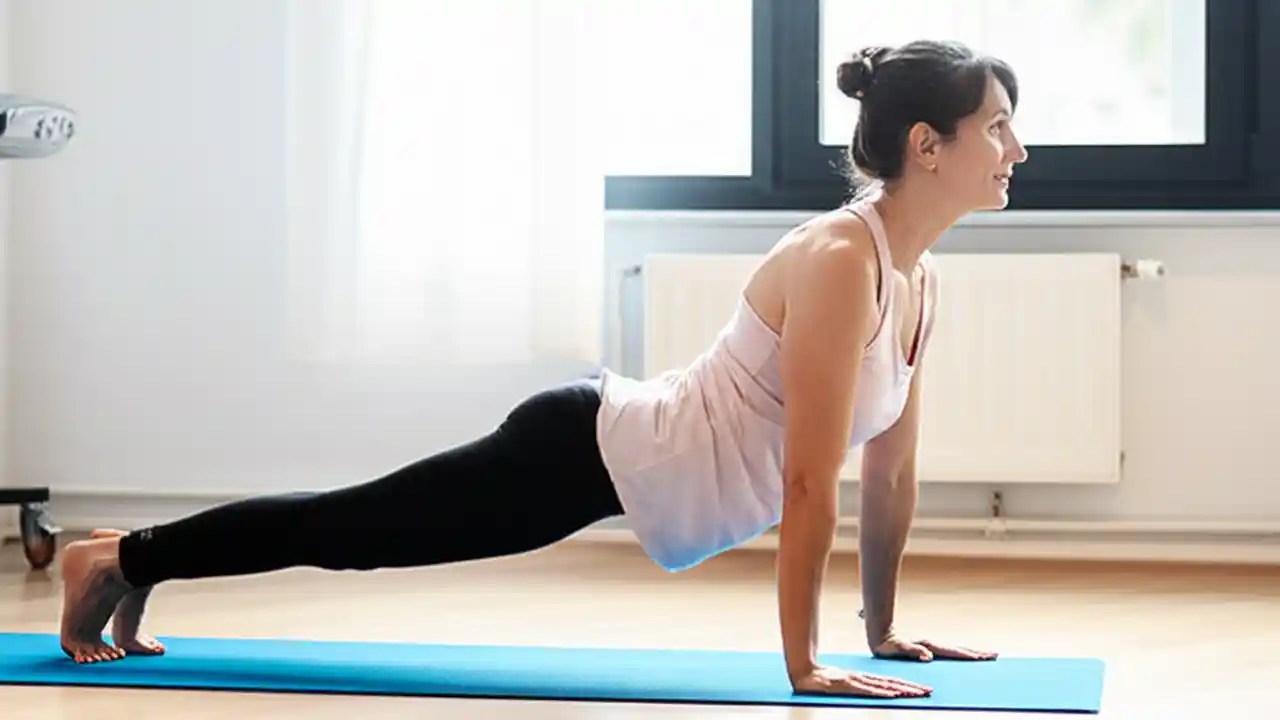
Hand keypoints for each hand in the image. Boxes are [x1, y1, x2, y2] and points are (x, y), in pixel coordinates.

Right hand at [791, 664, 931, 698]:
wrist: (806, 674)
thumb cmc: (824, 681)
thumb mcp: (846, 684)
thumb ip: (859, 688)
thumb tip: (876, 692)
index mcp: (865, 679)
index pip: (891, 682)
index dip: (908, 685)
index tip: (922, 689)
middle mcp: (864, 679)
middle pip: (893, 683)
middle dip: (912, 687)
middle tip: (929, 691)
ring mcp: (857, 682)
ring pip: (885, 686)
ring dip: (903, 689)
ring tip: (917, 693)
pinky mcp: (849, 686)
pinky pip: (869, 690)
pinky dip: (883, 692)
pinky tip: (893, 694)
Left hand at [871, 633, 997, 661]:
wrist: (881, 636)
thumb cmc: (888, 646)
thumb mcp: (898, 649)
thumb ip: (912, 651)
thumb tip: (928, 656)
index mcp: (929, 646)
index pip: (953, 652)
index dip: (968, 655)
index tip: (982, 657)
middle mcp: (933, 645)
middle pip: (959, 649)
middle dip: (977, 653)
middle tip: (994, 655)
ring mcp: (932, 646)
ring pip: (956, 650)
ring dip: (971, 652)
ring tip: (986, 655)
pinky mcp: (929, 649)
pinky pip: (949, 652)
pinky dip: (961, 654)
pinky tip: (966, 657)